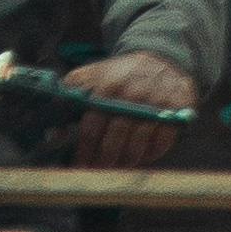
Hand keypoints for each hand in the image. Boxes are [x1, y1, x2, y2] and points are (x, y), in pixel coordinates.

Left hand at [65, 49, 195, 169]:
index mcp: (108, 87)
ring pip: (136, 148)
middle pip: (113, 142)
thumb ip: (72, 96)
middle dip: (102, 162)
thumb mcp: (94, 74)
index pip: (91, 128)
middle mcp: (132, 95)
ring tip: (117, 167)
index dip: (83, 151)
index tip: (79, 166)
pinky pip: (160, 145)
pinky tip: (141, 156)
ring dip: (124, 163)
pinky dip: (149, 156)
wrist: (162, 58)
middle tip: (98, 173)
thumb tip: (53, 131)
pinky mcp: (176, 111)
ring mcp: (156, 104)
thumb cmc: (122, 74)